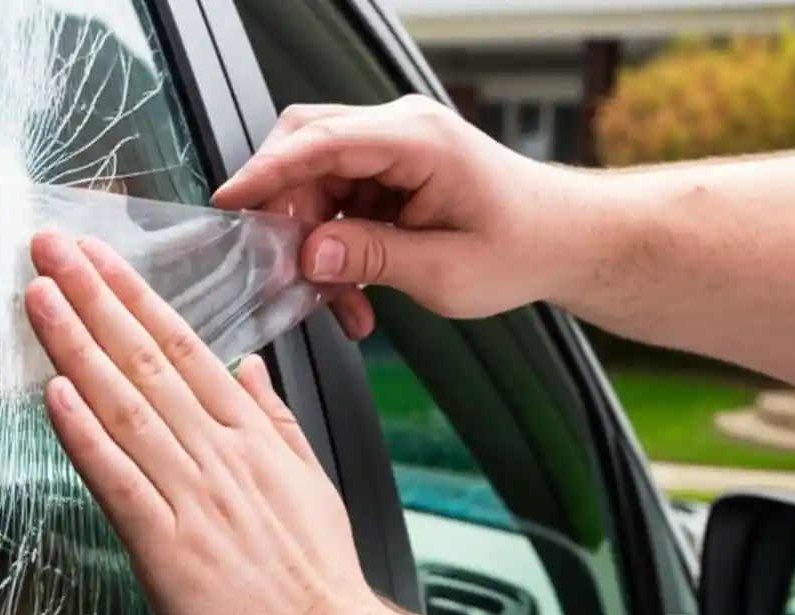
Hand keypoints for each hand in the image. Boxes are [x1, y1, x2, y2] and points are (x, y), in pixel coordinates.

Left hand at [23, 229, 390, 614]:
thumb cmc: (318, 583)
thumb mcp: (309, 483)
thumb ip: (275, 420)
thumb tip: (251, 368)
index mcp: (252, 438)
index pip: (184, 348)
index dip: (135, 296)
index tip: (100, 257)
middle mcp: (220, 455)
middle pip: (146, 361)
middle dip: (94, 296)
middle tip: (51, 246)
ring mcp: (194, 498)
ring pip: (126, 406)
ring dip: (78, 345)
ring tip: (41, 295)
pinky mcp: (169, 548)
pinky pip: (120, 480)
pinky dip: (85, 434)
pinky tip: (56, 392)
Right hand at [212, 95, 608, 337]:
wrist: (563, 241)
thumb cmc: (522, 247)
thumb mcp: (444, 271)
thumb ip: (371, 257)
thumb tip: (308, 252)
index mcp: (419, 141)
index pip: (321, 141)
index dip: (268, 172)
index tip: (231, 204)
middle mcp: (401, 130)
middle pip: (306, 151)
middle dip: (287, 214)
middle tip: (283, 270)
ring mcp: (394, 147)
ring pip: (316, 183)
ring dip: (315, 244)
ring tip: (339, 303)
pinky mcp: (390, 171)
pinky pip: (338, 200)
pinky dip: (335, 247)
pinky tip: (352, 292)